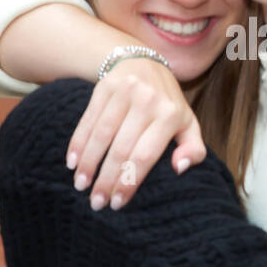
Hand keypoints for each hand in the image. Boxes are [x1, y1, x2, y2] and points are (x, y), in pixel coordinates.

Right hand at [66, 57, 205, 210]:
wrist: (145, 63)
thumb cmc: (167, 104)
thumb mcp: (188, 123)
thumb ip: (194, 148)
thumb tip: (180, 168)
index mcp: (170, 115)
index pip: (145, 155)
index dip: (129, 181)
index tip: (117, 203)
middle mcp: (148, 101)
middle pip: (121, 149)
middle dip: (106, 179)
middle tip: (96, 202)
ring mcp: (125, 92)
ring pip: (101, 135)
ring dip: (88, 164)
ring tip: (80, 185)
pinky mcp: (105, 87)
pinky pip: (88, 120)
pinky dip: (78, 143)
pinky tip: (72, 163)